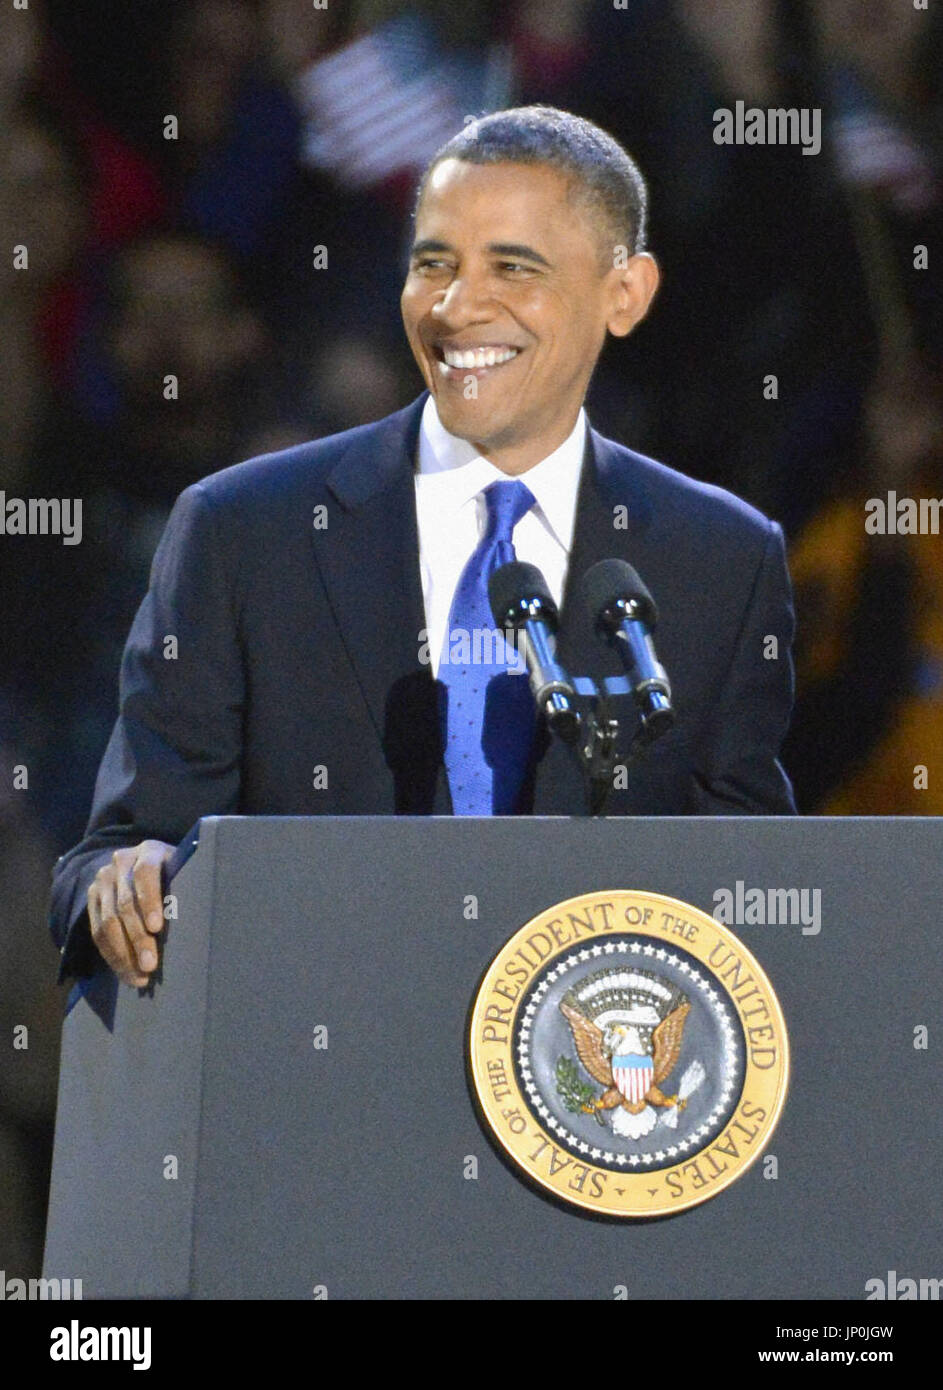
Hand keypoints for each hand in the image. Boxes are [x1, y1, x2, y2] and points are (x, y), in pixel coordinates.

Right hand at [88, 840, 174, 987]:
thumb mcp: (184, 872)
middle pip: (125, 903)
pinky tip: (126, 972)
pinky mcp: (92, 897)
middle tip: (150, 965)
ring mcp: (103, 879)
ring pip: (108, 921)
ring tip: (140, 976)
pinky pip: (96, 931)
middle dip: (137, 938)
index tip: (157, 928)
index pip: (146, 873)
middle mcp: (121, 861)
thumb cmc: (176, 874)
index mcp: (149, 850)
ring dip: (123, 953)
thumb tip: (199, 925)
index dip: (150, 901)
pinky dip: (112, 955)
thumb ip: (186, 888)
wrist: (144, 864)